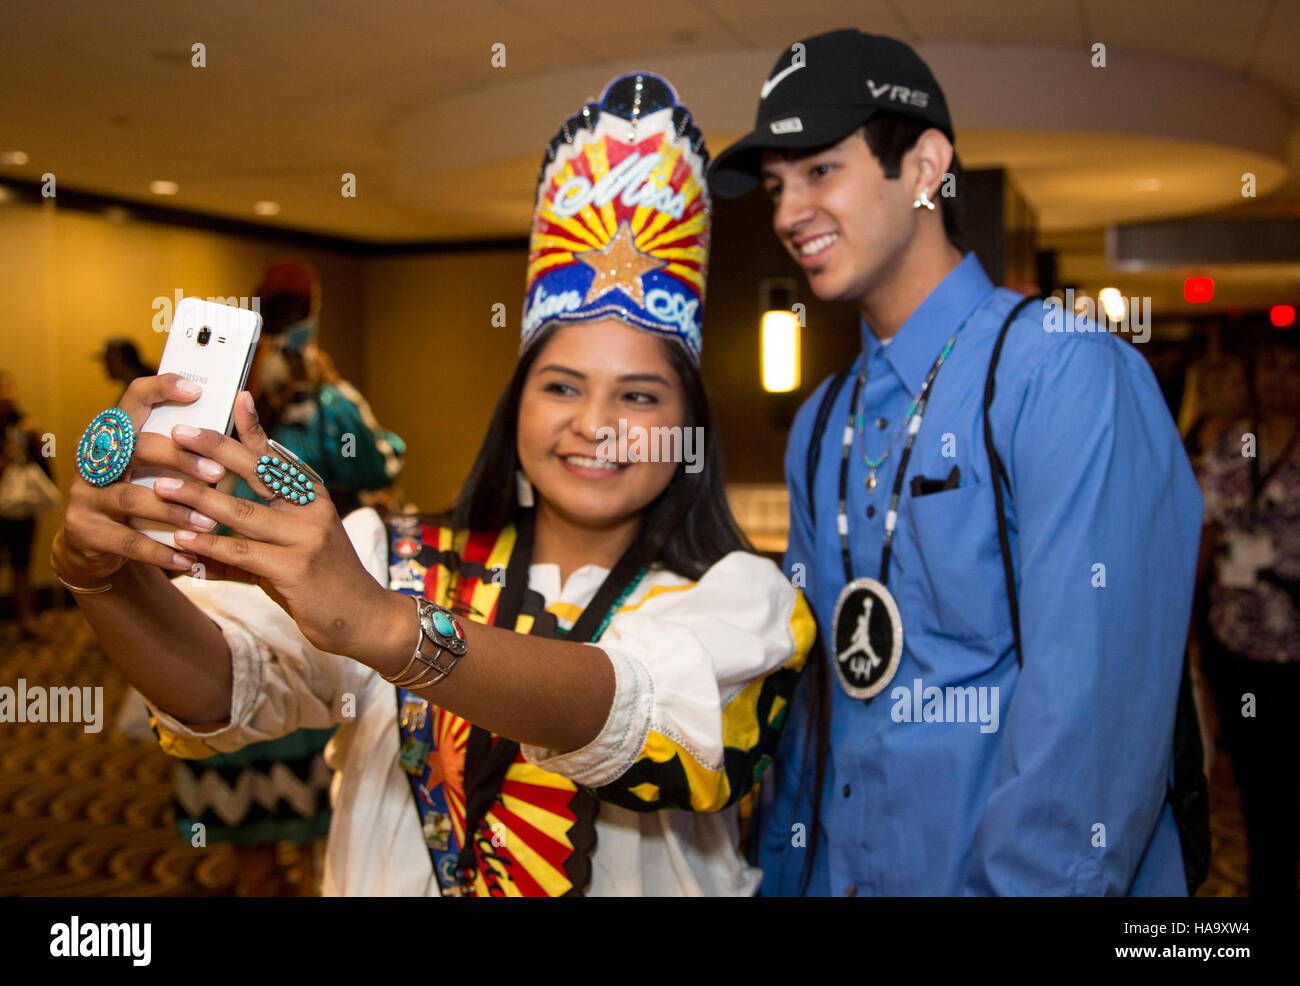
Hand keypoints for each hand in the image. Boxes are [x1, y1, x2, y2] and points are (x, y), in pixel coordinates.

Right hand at [55, 374, 227, 584]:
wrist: (98, 546)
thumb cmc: (145, 496)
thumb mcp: (161, 469)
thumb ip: (189, 447)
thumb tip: (242, 412)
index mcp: (117, 434)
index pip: (133, 399)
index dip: (161, 389)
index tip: (197, 391)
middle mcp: (95, 458)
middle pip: (136, 447)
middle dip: (180, 459)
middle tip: (218, 474)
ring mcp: (85, 494)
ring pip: (131, 498)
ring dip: (175, 510)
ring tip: (210, 522)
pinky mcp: (84, 530)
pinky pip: (127, 541)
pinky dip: (161, 550)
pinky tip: (189, 558)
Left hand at [151, 391, 397, 659]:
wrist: (364, 618)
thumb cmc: (324, 582)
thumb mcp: (297, 545)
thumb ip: (254, 534)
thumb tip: (198, 531)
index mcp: (313, 498)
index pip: (278, 457)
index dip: (255, 428)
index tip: (235, 397)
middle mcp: (312, 510)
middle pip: (258, 472)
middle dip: (215, 450)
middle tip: (178, 434)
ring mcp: (306, 538)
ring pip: (242, 512)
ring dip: (198, 498)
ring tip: (162, 486)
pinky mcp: (295, 569)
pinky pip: (242, 553)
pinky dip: (209, 546)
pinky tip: (182, 540)